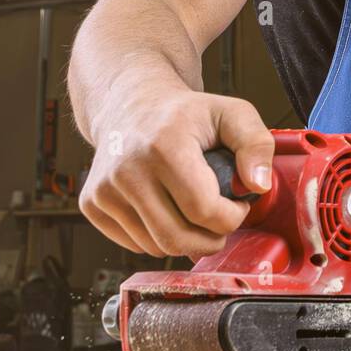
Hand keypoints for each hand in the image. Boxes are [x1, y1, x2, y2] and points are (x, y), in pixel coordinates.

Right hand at [79, 87, 274, 259]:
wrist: (130, 104)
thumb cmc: (185, 113)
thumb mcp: (231, 113)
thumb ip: (257, 144)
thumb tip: (258, 186)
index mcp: (164, 146)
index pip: (204, 210)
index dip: (232, 216)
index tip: (237, 202)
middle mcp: (127, 170)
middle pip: (178, 238)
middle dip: (211, 238)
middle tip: (221, 219)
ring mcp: (104, 190)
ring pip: (156, 247)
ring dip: (185, 239)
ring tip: (194, 210)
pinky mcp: (92, 204)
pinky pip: (135, 245)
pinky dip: (159, 237)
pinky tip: (168, 210)